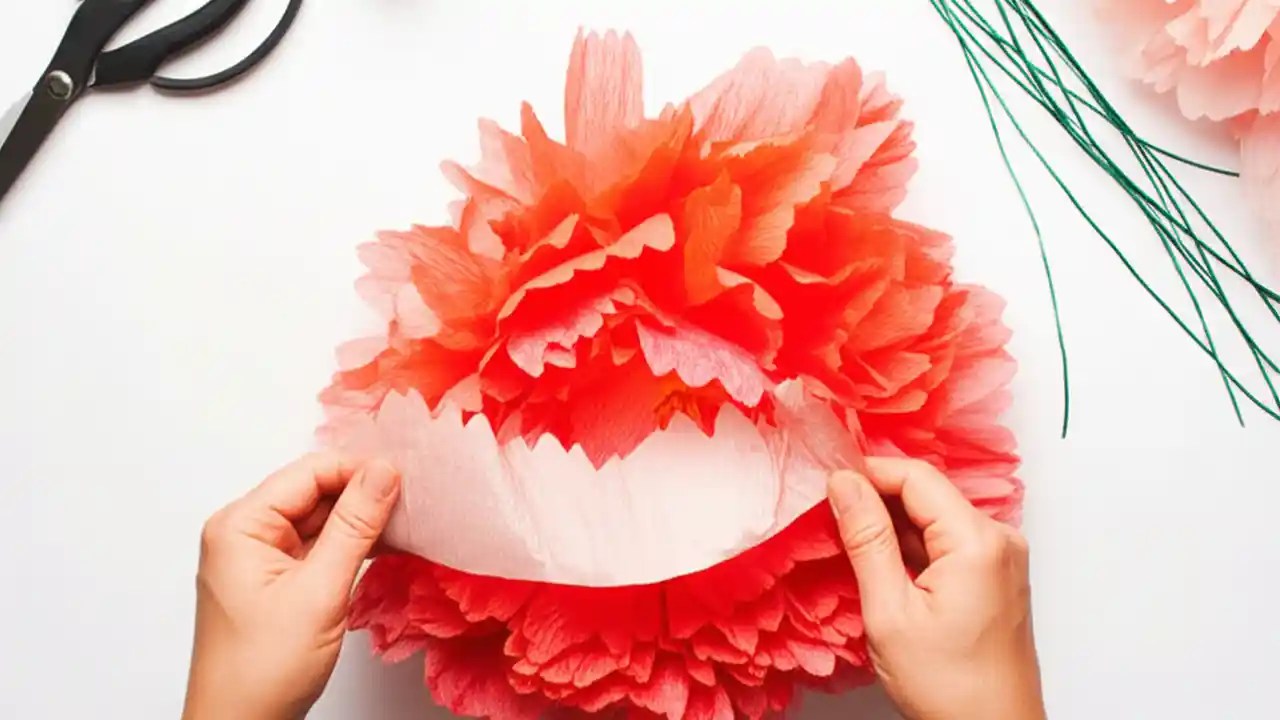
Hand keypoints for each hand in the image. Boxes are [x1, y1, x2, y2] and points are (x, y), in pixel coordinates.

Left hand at [182, 453, 401, 719]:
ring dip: (360, 521)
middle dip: (362, 494)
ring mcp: (259, 557)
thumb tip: (383, 472)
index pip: (308, 473)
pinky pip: (318, 546)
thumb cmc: (262, 670)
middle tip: (413, 502)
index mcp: (239, 526)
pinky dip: (350, 545)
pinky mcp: (276, 580)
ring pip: (319, 519)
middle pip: (314, 492)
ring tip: (405, 524)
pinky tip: (383, 548)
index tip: (405, 479)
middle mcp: (243, 533)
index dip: (358, 470)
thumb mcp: (320, 591)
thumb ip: (355, 526)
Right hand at [828, 458, 1043, 719]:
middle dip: (878, 499)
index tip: (827, 484)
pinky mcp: (996, 577)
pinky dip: (913, 547)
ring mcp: (1002, 558)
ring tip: (852, 547)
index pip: (917, 476)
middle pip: (929, 493)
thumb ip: (866, 539)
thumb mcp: (890, 612)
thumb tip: (844, 483)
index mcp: (979, 541)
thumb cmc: (948, 686)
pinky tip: (884, 568)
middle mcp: (1000, 539)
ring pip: (936, 517)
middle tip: (832, 518)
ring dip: (893, 525)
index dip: (868, 472)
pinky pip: (949, 541)